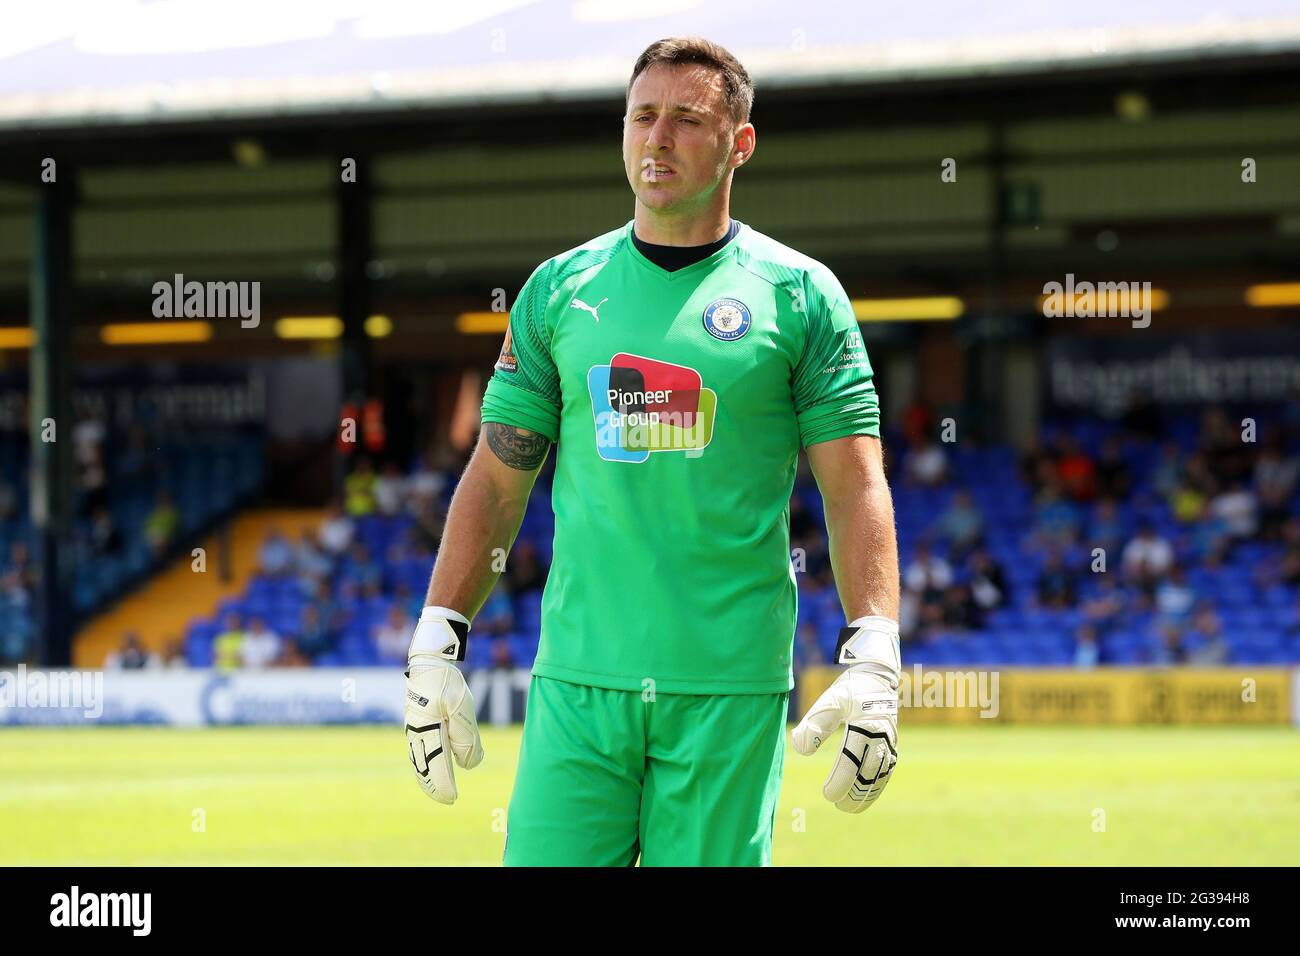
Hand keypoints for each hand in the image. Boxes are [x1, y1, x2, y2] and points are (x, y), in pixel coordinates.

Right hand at [404, 610, 482, 804]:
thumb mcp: (462, 707)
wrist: (429, 663)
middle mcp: (417, 732)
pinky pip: (417, 750)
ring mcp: (414, 728)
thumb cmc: (447, 683)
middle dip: (435, 785)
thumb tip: (467, 764)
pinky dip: (423, 764)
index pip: (437, 763)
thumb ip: (466, 736)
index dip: (444, 783)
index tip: (452, 798)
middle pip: (424, 766)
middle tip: (447, 800)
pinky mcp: (416, 723)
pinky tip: (429, 768)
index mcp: (428, 729)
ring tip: (436, 790)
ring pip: (418, 760)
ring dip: (428, 777)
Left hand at [792, 616, 899, 813]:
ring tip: (850, 808)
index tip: (827, 795)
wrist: (878, 673)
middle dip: (853, 792)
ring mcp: (889, 741)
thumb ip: (815, 723)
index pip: (852, 761)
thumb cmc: (850, 688)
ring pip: (880, 775)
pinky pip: (887, 770)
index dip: (840, 781)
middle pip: (868, 773)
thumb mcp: (829, 700)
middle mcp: (882, 735)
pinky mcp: (892, 743)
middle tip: (836, 805)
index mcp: (867, 725)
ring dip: (866, 794)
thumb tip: (801, 750)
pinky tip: (866, 795)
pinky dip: (878, 785)